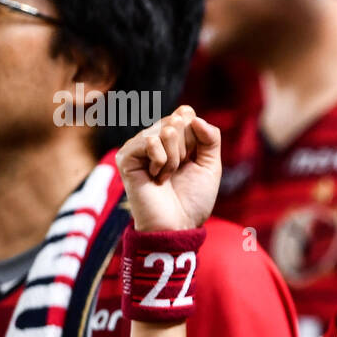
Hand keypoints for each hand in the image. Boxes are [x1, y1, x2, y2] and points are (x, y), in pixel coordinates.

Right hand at [116, 105, 222, 231]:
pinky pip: (150, 142)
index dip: (196, 136)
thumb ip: (210, 137)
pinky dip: (161, 162)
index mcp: (174, 138)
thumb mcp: (211, 165)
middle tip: (178, 171)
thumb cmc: (194, 199)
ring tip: (166, 177)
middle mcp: (154, 138)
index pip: (186, 114)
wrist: (179, 224)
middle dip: (186, 149)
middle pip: (177, 120)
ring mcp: (138, 146)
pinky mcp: (126, 156)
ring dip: (174, 159)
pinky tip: (155, 178)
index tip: (192, 160)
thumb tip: (189, 112)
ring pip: (166, 131)